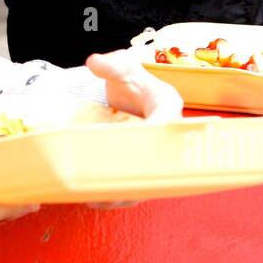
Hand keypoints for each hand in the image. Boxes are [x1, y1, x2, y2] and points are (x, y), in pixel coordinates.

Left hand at [83, 49, 184, 207]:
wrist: (130, 91)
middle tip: (112, 181)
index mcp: (167, 105)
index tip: (133, 146)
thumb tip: (94, 63)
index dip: (152, 134)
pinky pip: (138, 183)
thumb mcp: (121, 67)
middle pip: (159, 158)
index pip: (166, 121)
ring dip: (125, 190)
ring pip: (148, 177)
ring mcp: (158, 151)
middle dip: (137, 172)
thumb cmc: (129, 79)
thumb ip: (109, 65)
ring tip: (99, 199)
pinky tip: (98, 199)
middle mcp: (168, 132)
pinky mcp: (147, 164)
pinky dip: (119, 193)